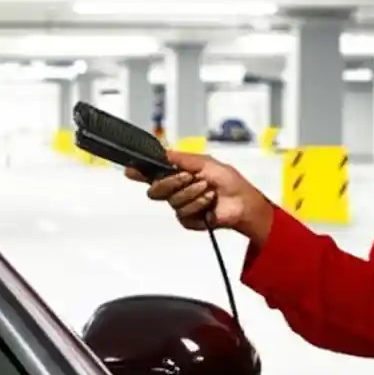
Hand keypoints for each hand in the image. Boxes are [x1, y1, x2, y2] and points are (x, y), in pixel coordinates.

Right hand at [126, 151, 274, 242]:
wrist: (243, 202)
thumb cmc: (228, 181)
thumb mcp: (205, 162)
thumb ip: (180, 159)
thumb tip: (161, 153)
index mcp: (178, 175)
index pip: (152, 174)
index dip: (139, 173)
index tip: (130, 170)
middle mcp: (176, 191)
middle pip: (155, 190)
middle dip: (172, 182)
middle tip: (189, 177)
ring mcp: (181, 206)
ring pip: (172, 201)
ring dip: (193, 193)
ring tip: (208, 190)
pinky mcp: (188, 221)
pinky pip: (184, 213)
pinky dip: (199, 205)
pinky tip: (209, 202)